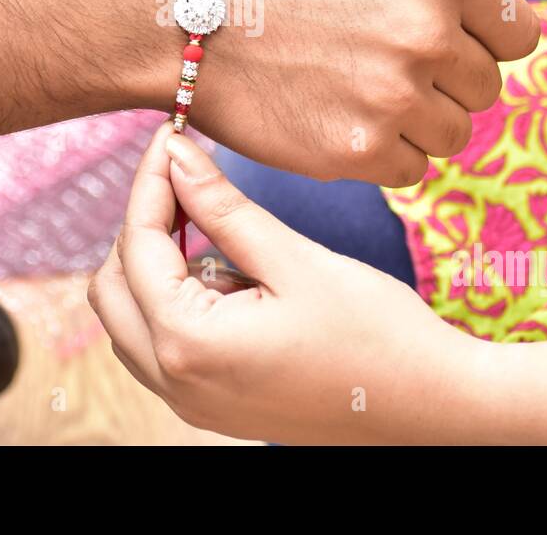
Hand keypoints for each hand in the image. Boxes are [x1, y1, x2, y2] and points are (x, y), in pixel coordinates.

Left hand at [88, 124, 481, 443]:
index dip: (149, 183)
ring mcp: (191, 403)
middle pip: (111, 287)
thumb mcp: (295, 259)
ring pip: (130, 320)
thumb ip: (223, 207)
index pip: (136, 244)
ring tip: (219, 230)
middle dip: (141, 228)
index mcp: (189, 343)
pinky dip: (178, 302)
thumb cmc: (378, 335)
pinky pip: (163, 347)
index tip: (168, 137)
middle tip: (189, 184)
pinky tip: (235, 276)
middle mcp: (175, 383)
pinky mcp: (213, 408)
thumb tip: (173, 154)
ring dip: (156, 268)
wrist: (434, 409)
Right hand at [172, 0, 539, 186]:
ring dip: (416, 125)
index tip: (446, 44)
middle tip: (379, 69)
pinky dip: (381, 156)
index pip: (521, 35)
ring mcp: (395, 98)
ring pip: (453, 136)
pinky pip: (411, 170)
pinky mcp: (361, 152)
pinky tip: (337, 122)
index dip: (484, 42)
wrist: (193, 19)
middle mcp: (428, 36)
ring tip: (356, 95)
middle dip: (444, 85)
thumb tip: (507, 39)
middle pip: (486, 90)